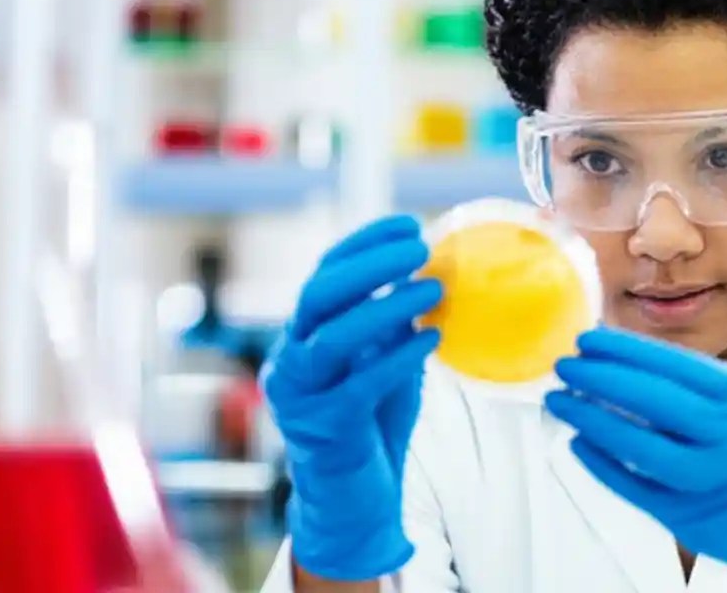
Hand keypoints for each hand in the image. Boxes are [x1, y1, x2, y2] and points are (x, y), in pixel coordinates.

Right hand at [261, 216, 442, 580]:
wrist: (350, 502)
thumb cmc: (370, 425)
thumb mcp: (383, 362)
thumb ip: (393, 323)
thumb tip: (429, 272)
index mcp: (303, 336)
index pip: (323, 273)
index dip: (363, 244)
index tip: (408, 224)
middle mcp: (291, 360)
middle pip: (317, 295)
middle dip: (368, 266)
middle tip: (419, 250)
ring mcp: (302, 396)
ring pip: (333, 339)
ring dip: (386, 308)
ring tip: (434, 291)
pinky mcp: (325, 429)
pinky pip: (360, 386)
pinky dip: (398, 358)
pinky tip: (432, 341)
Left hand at [545, 327, 726, 591]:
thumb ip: (706, 389)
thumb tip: (635, 364)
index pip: (676, 365)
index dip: (627, 350)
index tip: (590, 338)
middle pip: (654, 402)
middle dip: (602, 378)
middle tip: (566, 364)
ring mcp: (709, 481)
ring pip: (640, 447)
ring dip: (592, 420)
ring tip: (561, 400)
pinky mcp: (690, 518)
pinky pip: (636, 489)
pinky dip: (602, 466)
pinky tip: (578, 443)